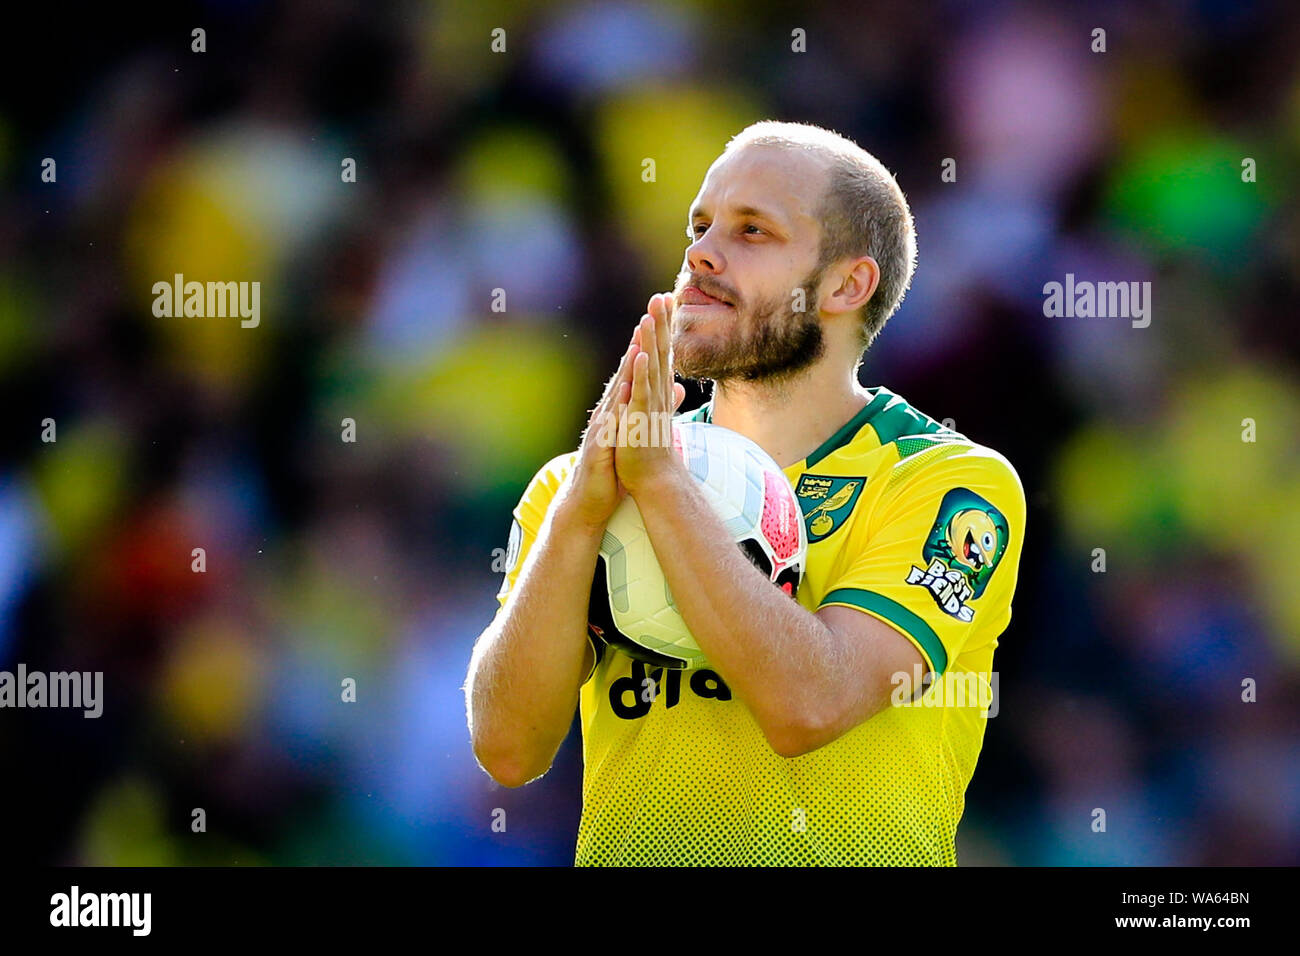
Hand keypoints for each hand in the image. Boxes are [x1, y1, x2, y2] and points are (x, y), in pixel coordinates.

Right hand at [560, 331, 638, 532]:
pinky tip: (626, 395)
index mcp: (617, 411)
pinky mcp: (599, 448)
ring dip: (625, 372)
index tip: (656, 322)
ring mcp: (601, 429)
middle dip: (634, 348)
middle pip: (623, 376)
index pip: (632, 375)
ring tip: (637, 347)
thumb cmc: (612, 469)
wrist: (589, 501)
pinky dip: (618, 409)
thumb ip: (649, 411)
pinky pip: (609, 426)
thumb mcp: (633, 438)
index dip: (644, 348)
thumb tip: (671, 390)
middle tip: (646, 319)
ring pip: (615, 395)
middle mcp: (607, 414)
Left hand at [614, 292, 686, 494]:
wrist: (654, 478)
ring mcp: (651, 405)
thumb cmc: (653, 448)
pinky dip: (642, 373)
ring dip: (652, 340)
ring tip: (651, 315)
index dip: (665, 326)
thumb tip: (675, 384)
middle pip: (661, 352)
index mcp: (659, 390)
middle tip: (662, 295)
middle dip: (661, 323)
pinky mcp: (640, 418)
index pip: (663, 352)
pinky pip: (642, 392)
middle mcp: (658, 393)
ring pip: (652, 366)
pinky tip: (642, 355)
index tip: (666, 300)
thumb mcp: (657, 415)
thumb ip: (665, 396)